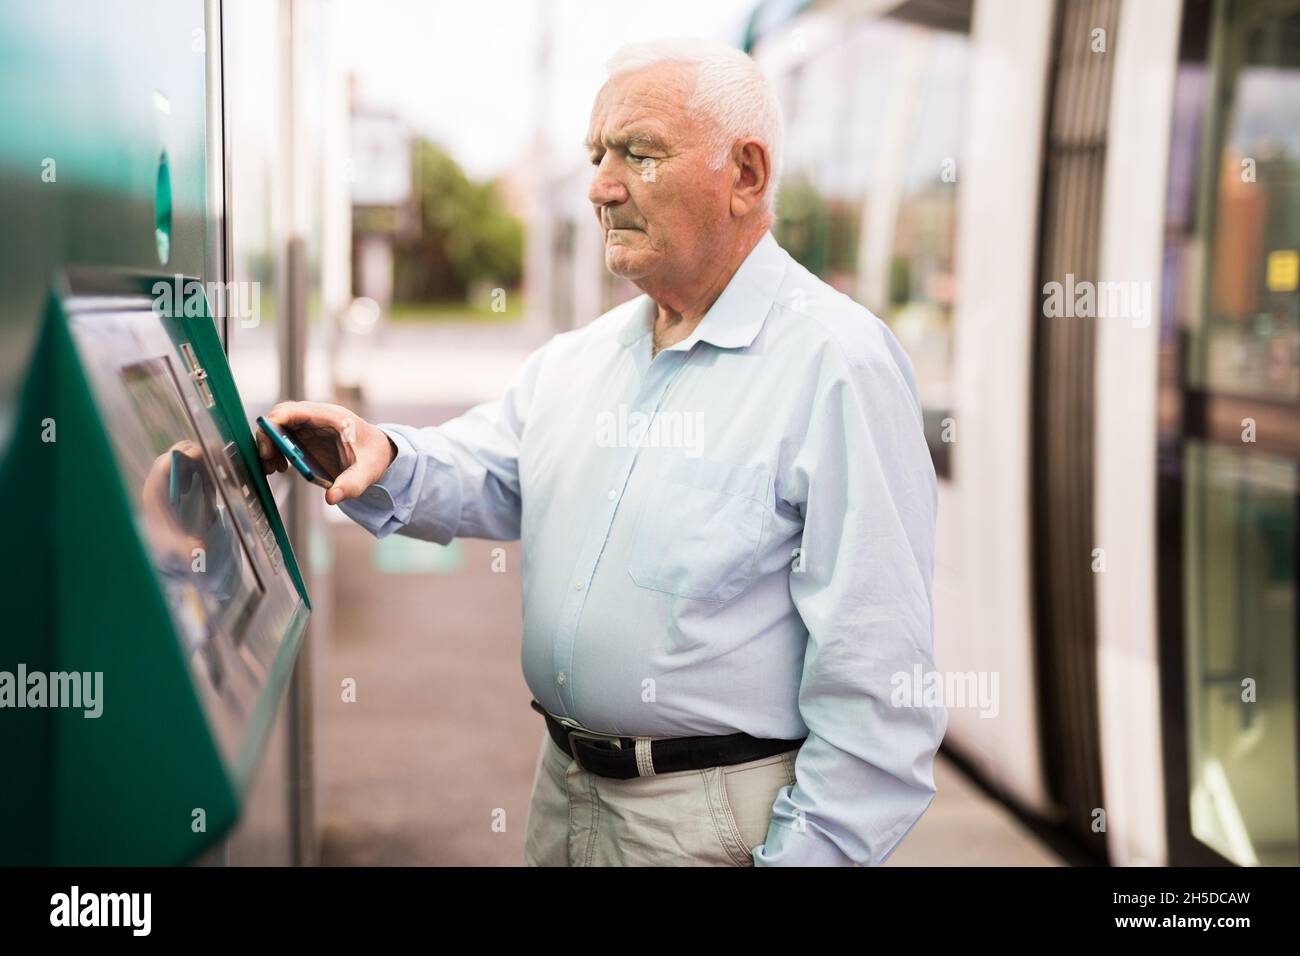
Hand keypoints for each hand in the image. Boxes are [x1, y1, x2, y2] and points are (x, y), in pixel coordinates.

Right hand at [255, 401, 396, 505]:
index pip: (293, 410)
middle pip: (279, 417)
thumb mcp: (368, 472)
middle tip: (267, 463)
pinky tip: (280, 468)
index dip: (274, 424)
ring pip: (278, 427)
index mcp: (331, 417)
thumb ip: (351, 484)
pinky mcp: (306, 436)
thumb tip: (332, 498)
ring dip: (270, 446)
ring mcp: (310, 425)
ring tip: (272, 469)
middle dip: (267, 438)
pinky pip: (283, 437)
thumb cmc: (374, 456)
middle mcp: (317, 417)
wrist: (379, 452)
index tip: (268, 448)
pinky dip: (276, 451)